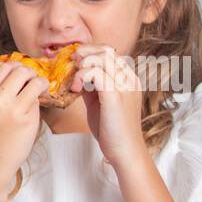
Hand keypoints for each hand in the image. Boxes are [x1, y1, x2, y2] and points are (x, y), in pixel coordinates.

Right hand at [0, 62, 44, 185]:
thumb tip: (21, 75)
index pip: (5, 67)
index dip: (17, 68)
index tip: (22, 76)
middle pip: (22, 71)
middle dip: (31, 75)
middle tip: (32, 85)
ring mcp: (14, 109)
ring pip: (36, 83)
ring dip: (41, 86)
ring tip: (38, 96)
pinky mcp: (29, 121)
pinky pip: (39, 102)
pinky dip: (39, 104)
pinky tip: (33, 114)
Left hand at [70, 45, 148, 165]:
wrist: (124, 150)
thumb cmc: (111, 129)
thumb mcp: (100, 103)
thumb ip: (93, 87)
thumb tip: (78, 76)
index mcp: (129, 78)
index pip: (110, 52)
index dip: (90, 53)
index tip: (75, 63)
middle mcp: (130, 78)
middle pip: (107, 50)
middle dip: (85, 53)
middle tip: (71, 66)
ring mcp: (124, 86)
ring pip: (102, 58)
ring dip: (82, 65)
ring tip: (74, 82)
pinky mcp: (115, 95)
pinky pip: (97, 73)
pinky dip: (82, 76)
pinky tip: (76, 90)